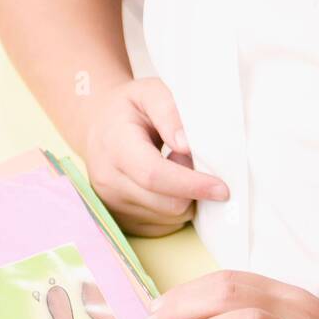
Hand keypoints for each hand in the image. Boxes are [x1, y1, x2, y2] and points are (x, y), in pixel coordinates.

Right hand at [84, 76, 230, 236]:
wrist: (97, 127)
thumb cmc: (128, 109)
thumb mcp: (149, 92)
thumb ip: (170, 111)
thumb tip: (186, 144)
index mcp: (115, 146)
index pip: (155, 175)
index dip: (192, 184)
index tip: (221, 188)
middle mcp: (108, 181)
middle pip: (168, 203)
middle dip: (192, 186)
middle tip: (187, 158)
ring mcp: (112, 205)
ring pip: (170, 217)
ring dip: (185, 197)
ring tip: (172, 167)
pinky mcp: (121, 221)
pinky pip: (164, 226)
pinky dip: (175, 208)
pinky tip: (166, 186)